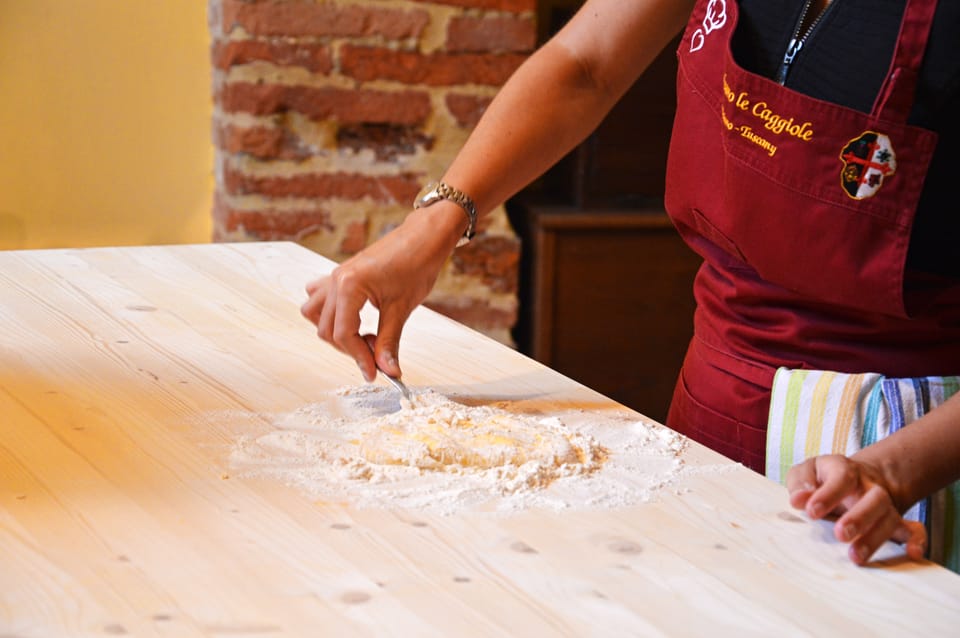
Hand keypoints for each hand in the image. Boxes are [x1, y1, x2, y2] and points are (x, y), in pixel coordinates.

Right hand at [300, 206, 461, 381]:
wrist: (423, 238)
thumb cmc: (416, 265)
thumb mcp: (402, 308)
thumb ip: (390, 341)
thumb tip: (388, 370)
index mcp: (348, 286)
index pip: (343, 334)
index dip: (359, 358)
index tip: (375, 373)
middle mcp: (335, 280)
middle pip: (327, 329)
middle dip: (350, 348)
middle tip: (377, 354)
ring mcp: (335, 276)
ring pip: (315, 314)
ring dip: (335, 332)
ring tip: (365, 336)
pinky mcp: (340, 275)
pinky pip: (320, 297)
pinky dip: (330, 313)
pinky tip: (353, 318)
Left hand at [786, 454, 926, 564]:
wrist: (856, 479)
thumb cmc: (824, 478)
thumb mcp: (808, 471)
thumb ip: (801, 482)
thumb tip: (799, 499)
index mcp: (845, 470)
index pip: (842, 478)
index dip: (827, 494)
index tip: (810, 510)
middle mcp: (869, 488)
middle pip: (874, 499)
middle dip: (859, 518)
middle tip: (840, 534)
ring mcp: (885, 506)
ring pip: (890, 519)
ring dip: (874, 538)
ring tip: (855, 556)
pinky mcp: (895, 523)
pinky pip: (914, 530)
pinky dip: (916, 541)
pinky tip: (913, 554)